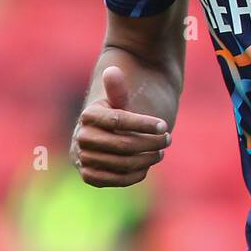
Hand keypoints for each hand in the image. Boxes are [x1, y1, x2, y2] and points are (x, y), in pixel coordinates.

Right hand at [71, 66, 170, 186]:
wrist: (103, 133)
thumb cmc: (117, 111)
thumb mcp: (119, 99)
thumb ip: (117, 88)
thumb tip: (112, 71)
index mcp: (88, 115)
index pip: (119, 121)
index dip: (143, 124)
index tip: (164, 125)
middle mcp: (82, 138)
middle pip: (123, 144)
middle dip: (150, 143)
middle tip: (168, 139)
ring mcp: (84, 158)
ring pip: (122, 163)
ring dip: (147, 159)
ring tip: (160, 151)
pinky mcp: (90, 176)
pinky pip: (115, 179)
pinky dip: (136, 174)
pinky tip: (147, 165)